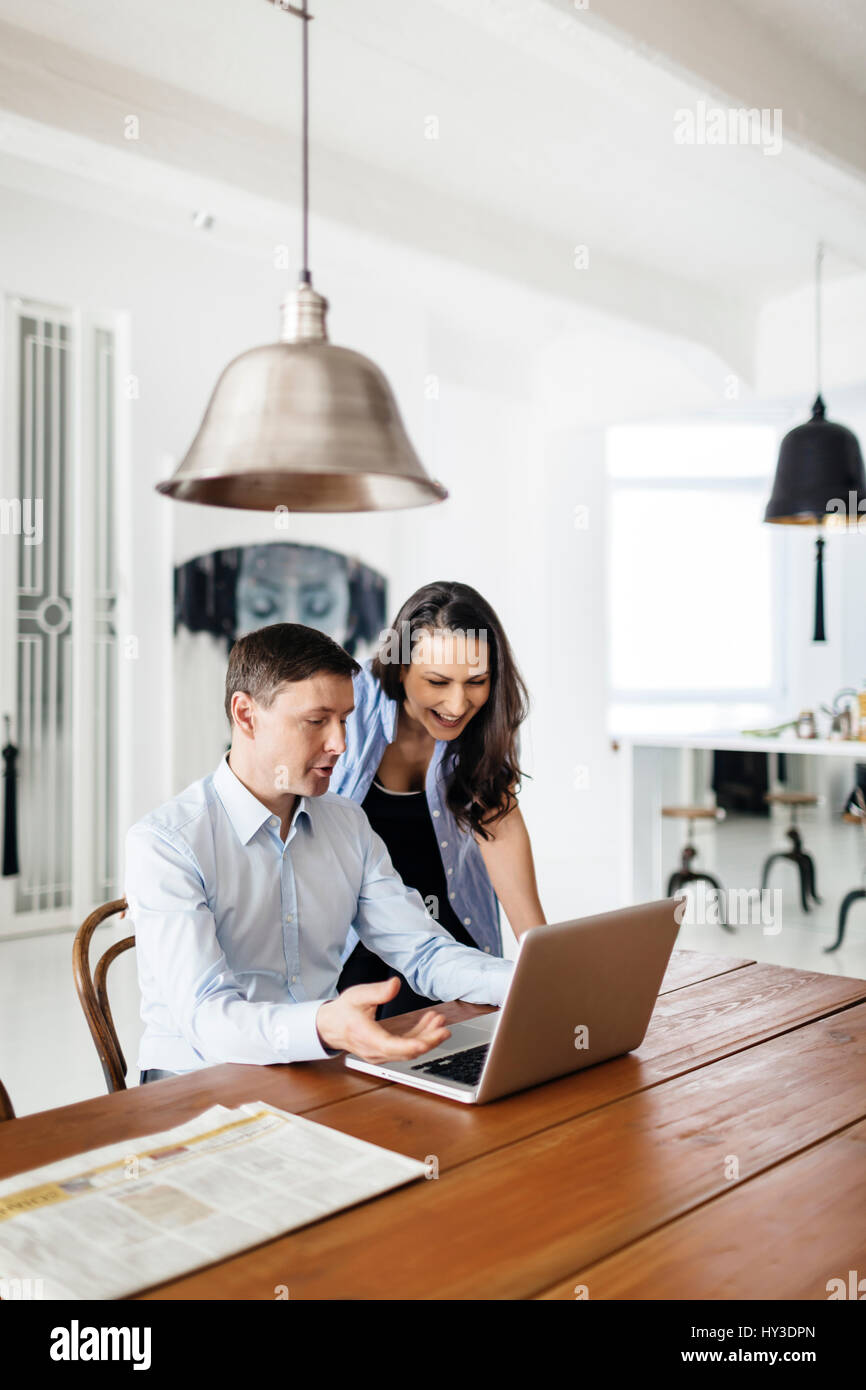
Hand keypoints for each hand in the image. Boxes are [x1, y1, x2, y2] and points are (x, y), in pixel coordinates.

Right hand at [316, 977, 450, 1061]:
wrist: (332, 1026)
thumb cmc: (344, 1011)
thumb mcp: (358, 995)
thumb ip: (377, 991)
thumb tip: (395, 985)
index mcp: (366, 1037)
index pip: (390, 1046)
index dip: (409, 1045)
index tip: (425, 1042)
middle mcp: (374, 1051)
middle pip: (405, 1052)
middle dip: (427, 1039)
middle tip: (443, 1027)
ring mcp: (380, 1054)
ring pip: (408, 1051)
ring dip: (426, 1037)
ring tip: (439, 1021)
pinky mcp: (385, 1053)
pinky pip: (405, 1048)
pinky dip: (419, 1037)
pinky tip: (429, 1024)